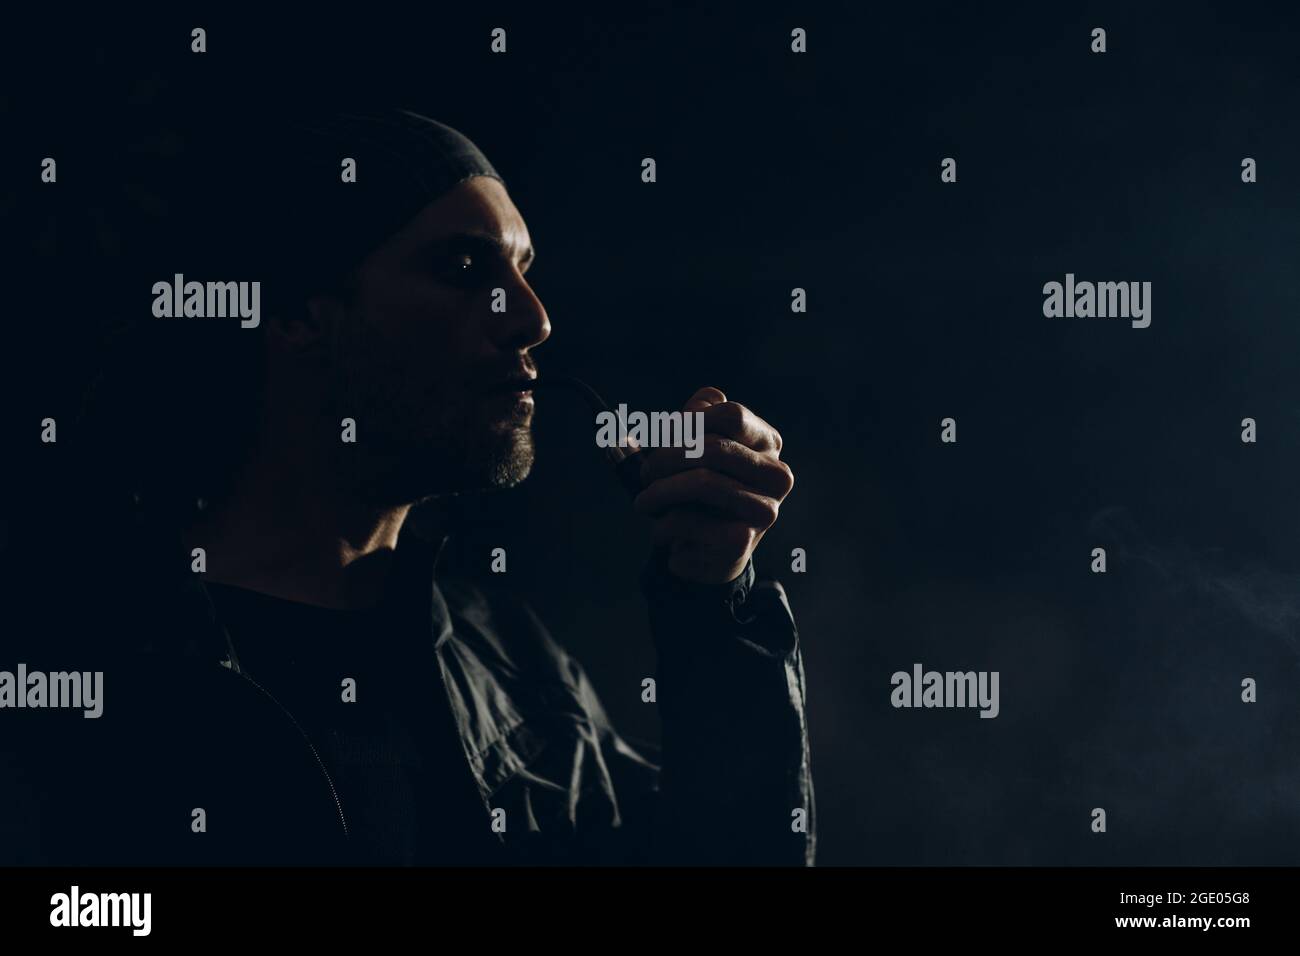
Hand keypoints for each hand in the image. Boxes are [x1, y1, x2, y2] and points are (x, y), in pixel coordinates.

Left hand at [633, 387, 793, 584]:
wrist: (715, 552)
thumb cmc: (704, 491)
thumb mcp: (701, 446)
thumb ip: (696, 418)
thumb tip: (694, 408)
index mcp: (767, 444)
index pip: (731, 414)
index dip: (690, 421)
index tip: (663, 436)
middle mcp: (776, 476)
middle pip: (714, 448)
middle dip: (667, 459)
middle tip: (647, 474)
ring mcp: (764, 511)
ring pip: (704, 484)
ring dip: (659, 493)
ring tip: (644, 503)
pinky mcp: (742, 543)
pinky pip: (689, 523)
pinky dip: (663, 528)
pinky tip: (661, 532)